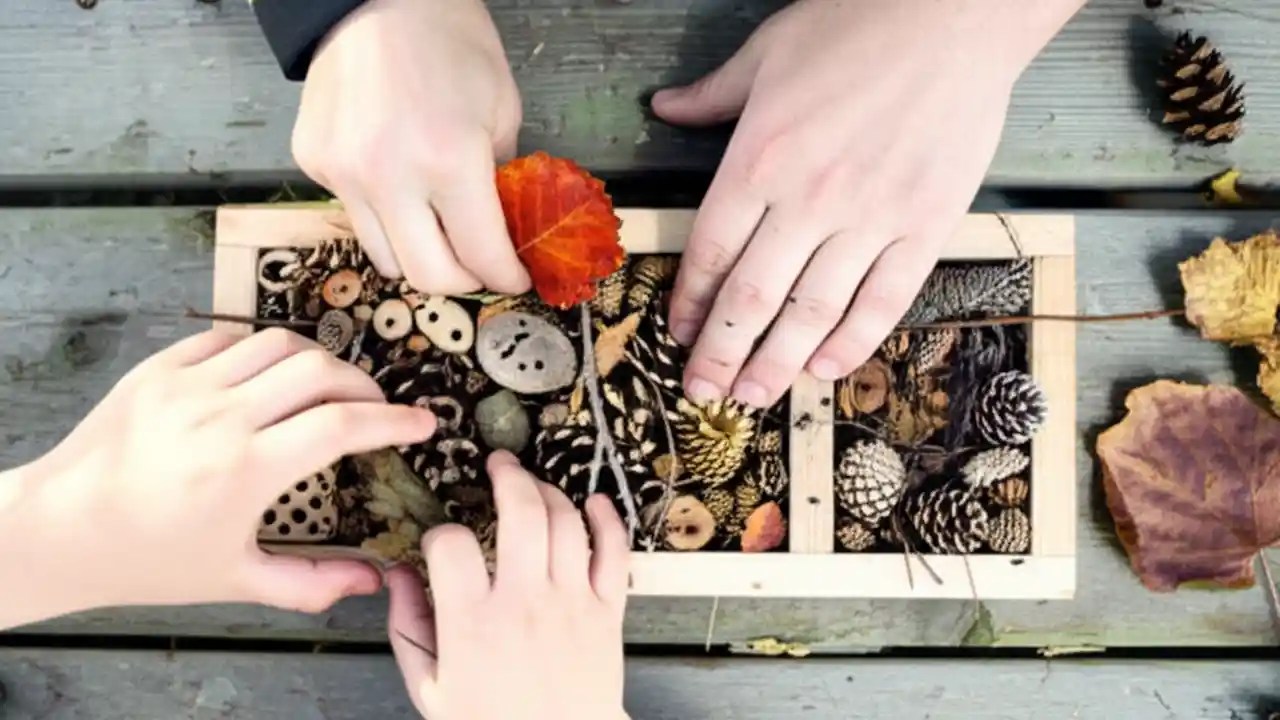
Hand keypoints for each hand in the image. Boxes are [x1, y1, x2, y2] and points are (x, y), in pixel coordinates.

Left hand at [9, 329, 435, 620]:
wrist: (59, 531)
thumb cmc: (149, 560)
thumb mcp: (237, 580)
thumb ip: (312, 584)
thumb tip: (373, 579)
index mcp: (245, 470)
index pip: (342, 425)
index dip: (393, 421)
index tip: (422, 423)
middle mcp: (220, 417)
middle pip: (320, 371)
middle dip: (364, 385)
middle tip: (376, 407)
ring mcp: (186, 385)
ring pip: (279, 343)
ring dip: (318, 361)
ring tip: (329, 387)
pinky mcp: (159, 368)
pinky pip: (228, 338)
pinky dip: (262, 351)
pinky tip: (271, 376)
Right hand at [292, 0, 529, 295]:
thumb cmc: (451, 40)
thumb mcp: (501, 108)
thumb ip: (502, 178)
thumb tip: (503, 228)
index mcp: (449, 161)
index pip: (481, 256)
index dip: (506, 277)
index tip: (516, 278)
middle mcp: (389, 178)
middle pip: (427, 277)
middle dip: (463, 281)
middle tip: (479, 266)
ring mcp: (343, 174)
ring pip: (385, 257)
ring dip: (420, 256)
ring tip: (439, 231)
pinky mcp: (314, 163)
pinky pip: (355, 215)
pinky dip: (383, 215)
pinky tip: (397, 180)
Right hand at [388, 451, 629, 719]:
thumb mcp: (432, 690)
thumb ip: (409, 628)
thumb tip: (398, 577)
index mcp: (474, 623)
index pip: (452, 545)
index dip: (441, 534)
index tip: (442, 543)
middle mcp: (525, 602)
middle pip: (521, 511)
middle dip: (508, 475)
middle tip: (499, 464)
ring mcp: (571, 602)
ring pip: (566, 521)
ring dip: (549, 491)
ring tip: (534, 484)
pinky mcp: (607, 611)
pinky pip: (614, 551)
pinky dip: (607, 518)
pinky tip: (593, 502)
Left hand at [652, 0, 1082, 406]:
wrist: (957, 12)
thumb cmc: (859, 23)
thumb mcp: (767, 52)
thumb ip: (714, 95)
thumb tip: (665, 108)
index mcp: (759, 158)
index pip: (712, 251)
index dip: (691, 302)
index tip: (679, 334)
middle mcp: (809, 199)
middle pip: (753, 297)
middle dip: (722, 353)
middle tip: (704, 393)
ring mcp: (871, 218)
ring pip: (813, 311)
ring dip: (778, 362)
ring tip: (754, 395)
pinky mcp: (926, 225)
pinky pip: (883, 300)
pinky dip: (852, 340)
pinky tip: (826, 367)